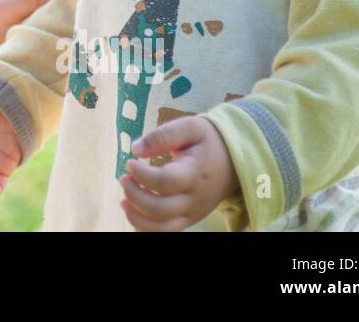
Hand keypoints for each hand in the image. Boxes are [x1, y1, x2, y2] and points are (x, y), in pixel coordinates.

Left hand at [119, 115, 240, 230]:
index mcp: (195, 173)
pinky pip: (167, 232)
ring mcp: (193, 212)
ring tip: (124, 200)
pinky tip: (133, 212)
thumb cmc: (208, 141)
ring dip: (137, 217)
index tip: (130, 163)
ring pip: (163, 227)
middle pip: (160, 209)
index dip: (142, 175)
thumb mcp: (189, 127)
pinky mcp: (190, 219)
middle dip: (134, 195)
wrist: (235, 159)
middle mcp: (195, 198)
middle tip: (124, 178)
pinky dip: (146, 228)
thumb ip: (162, 135)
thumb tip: (135, 149)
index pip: (165, 182)